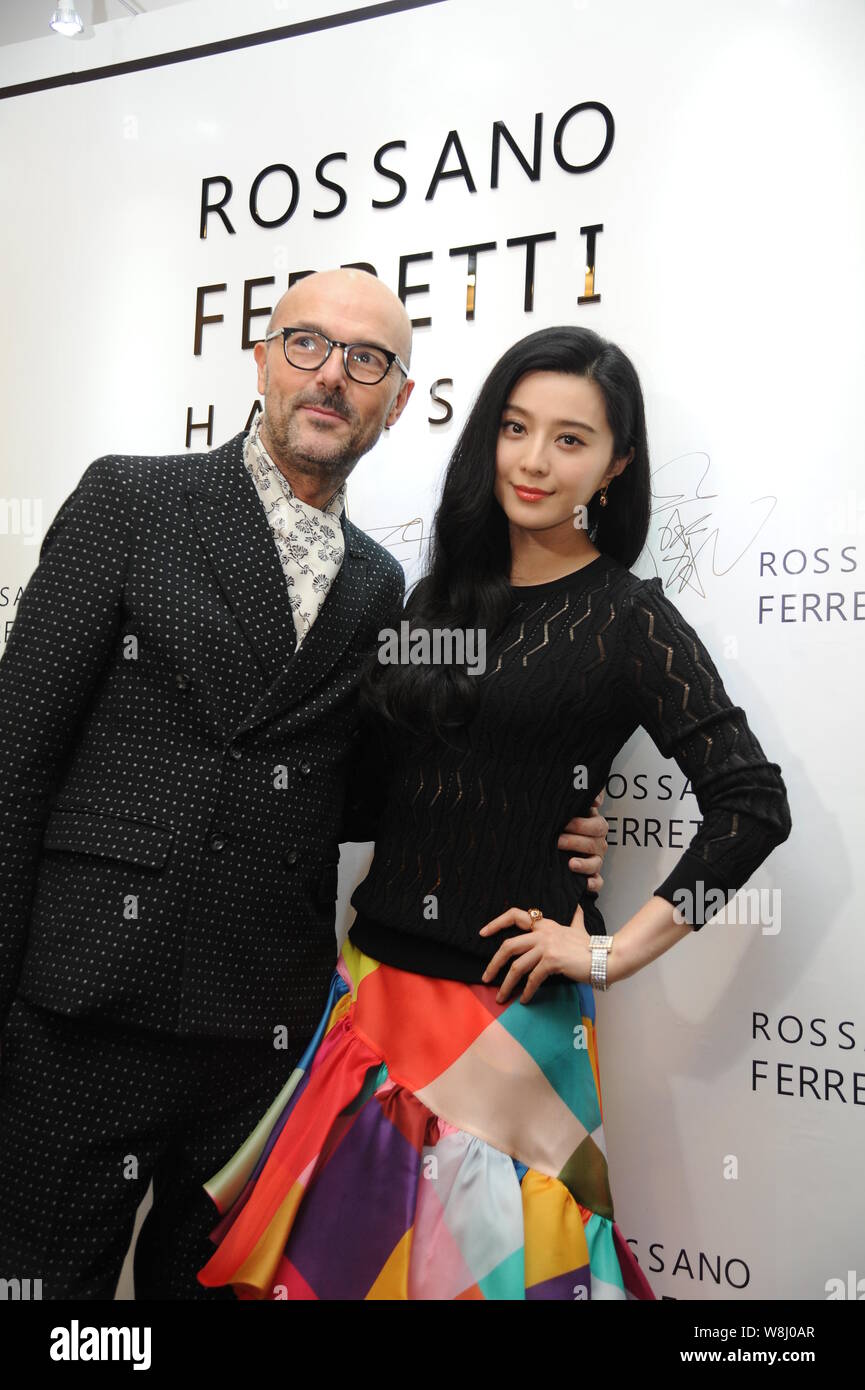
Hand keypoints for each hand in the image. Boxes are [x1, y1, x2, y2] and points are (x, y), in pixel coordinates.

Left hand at [478, 902, 593, 1003]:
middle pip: (509, 945)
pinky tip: (524, 1000)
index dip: (496, 923)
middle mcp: (543, 932)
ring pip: (517, 966)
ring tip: (501, 997)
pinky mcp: (552, 960)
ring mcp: (547, 946)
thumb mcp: (579, 929)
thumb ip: (575, 919)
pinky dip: (526, 991)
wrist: (607, 958)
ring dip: (506, 984)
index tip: (482, 933)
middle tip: (485, 977)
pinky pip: (532, 978)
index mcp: (545, 924)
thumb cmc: (592, 946)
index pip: (515, 915)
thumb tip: (578, 907)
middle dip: (494, 963)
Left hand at [558, 789, 607, 891]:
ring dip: (584, 864)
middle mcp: (597, 844)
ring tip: (570, 863)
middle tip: (557, 840)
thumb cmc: (561, 825)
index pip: (597, 825)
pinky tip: (584, 883)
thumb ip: (583, 799)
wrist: (552, 846)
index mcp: (594, 827)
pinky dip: (592, 883)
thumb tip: (595, 800)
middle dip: (575, 841)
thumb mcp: (569, 809)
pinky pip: (598, 882)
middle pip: (594, 843)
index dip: (582, 825)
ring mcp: (595, 861)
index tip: (565, 823)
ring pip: (596, 863)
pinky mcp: (591, 877)